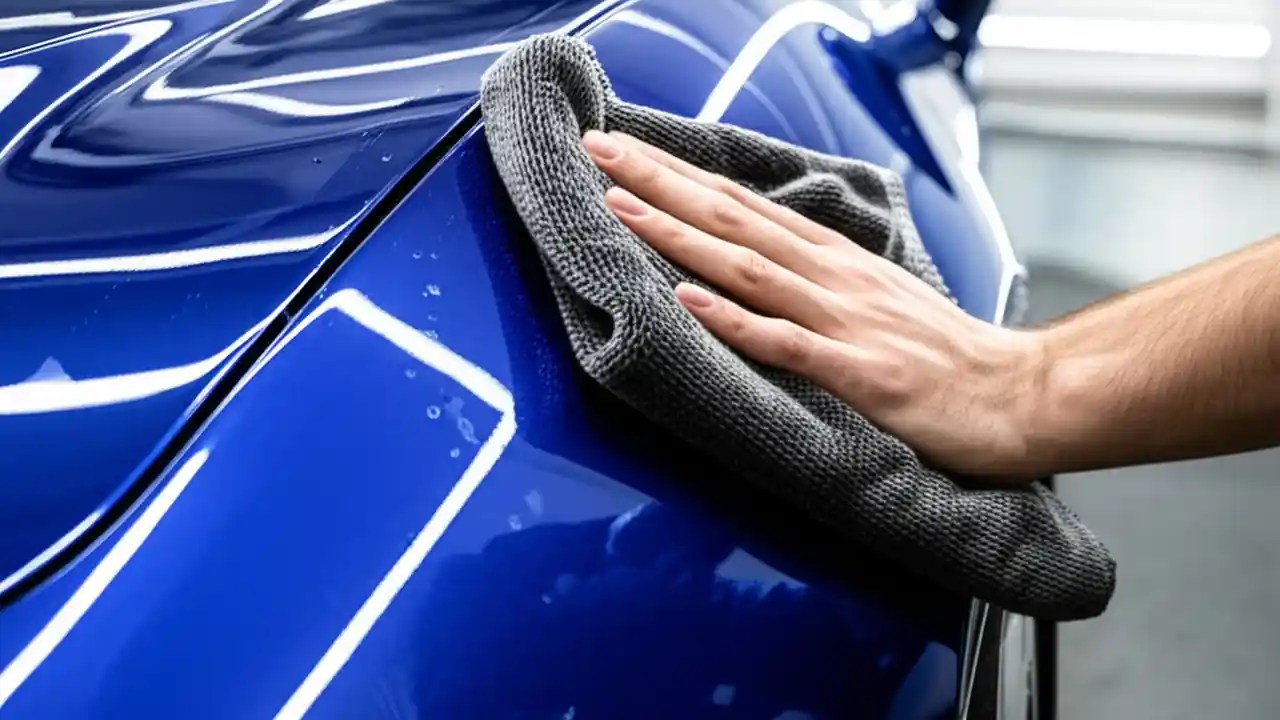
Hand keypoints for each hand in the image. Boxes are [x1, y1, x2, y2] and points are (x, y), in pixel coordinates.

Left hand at [581, 130, 1047, 479]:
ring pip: (747, 267)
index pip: (742, 203)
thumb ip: (816, 276)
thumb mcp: (875, 295)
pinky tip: (690, 299)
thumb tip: (756, 256)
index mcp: (832, 259)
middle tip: (598, 148)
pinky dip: (735, 319)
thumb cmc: (942, 352)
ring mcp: (844, 322)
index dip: (679, 175)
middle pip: (732, 218)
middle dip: (659, 182)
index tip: (625, 148)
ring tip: (620, 205)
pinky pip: (786, 343)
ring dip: (679, 235)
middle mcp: (831, 277)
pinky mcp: (859, 374)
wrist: (1018, 395)